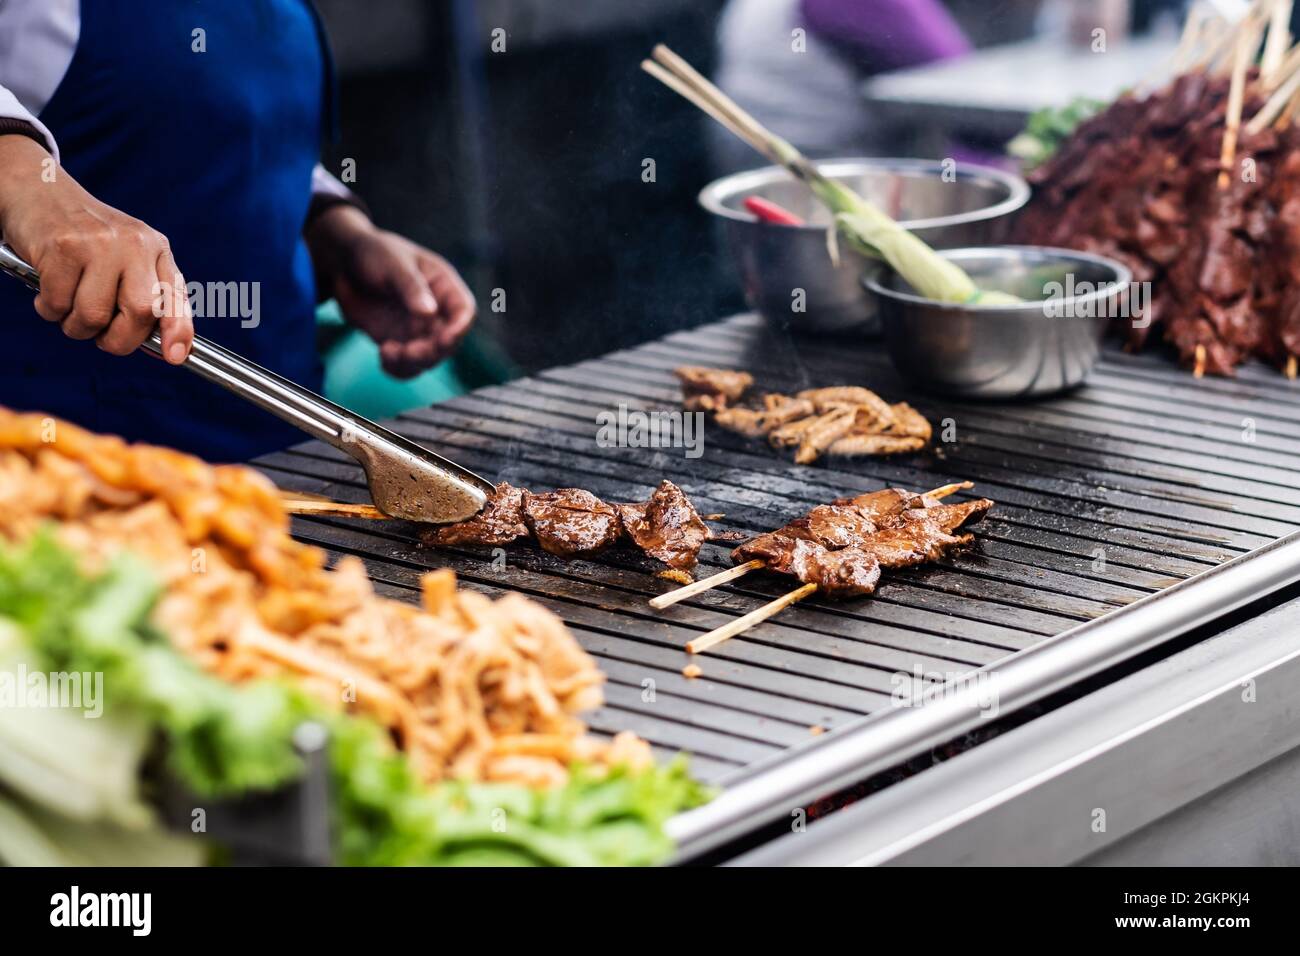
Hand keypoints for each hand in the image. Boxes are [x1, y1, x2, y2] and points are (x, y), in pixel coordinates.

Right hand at [0, 135, 192, 361]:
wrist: (37, 188)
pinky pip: (58, 303)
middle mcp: (134, 244)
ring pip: (95, 315)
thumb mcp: (127, 255)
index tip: (174, 356)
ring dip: (76, 326)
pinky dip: (49, 309)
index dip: (178, 331)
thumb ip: (145, 294)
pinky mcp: (62, 246)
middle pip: (140, 313)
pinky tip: (49, 291)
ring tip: (68, 307)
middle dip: (117, 339)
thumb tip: (166, 348)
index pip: (176, 297)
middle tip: (99, 333)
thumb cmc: (83, 235)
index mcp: (155, 248)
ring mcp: (99, 244)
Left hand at [306, 205, 474, 377]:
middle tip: (409, 351)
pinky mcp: (398, 341)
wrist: (343, 263)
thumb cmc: (374, 253)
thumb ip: (411, 287)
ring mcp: (417, 329)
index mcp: (443, 286)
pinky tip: (383, 357)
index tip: (444, 339)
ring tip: (388, 352)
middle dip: (432, 351)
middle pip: (449, 342)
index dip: (459, 328)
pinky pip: (405, 365)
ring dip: (412, 363)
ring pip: (428, 359)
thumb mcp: (394, 264)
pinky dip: (397, 369)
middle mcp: (435, 311)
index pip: (464, 310)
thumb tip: (429, 313)